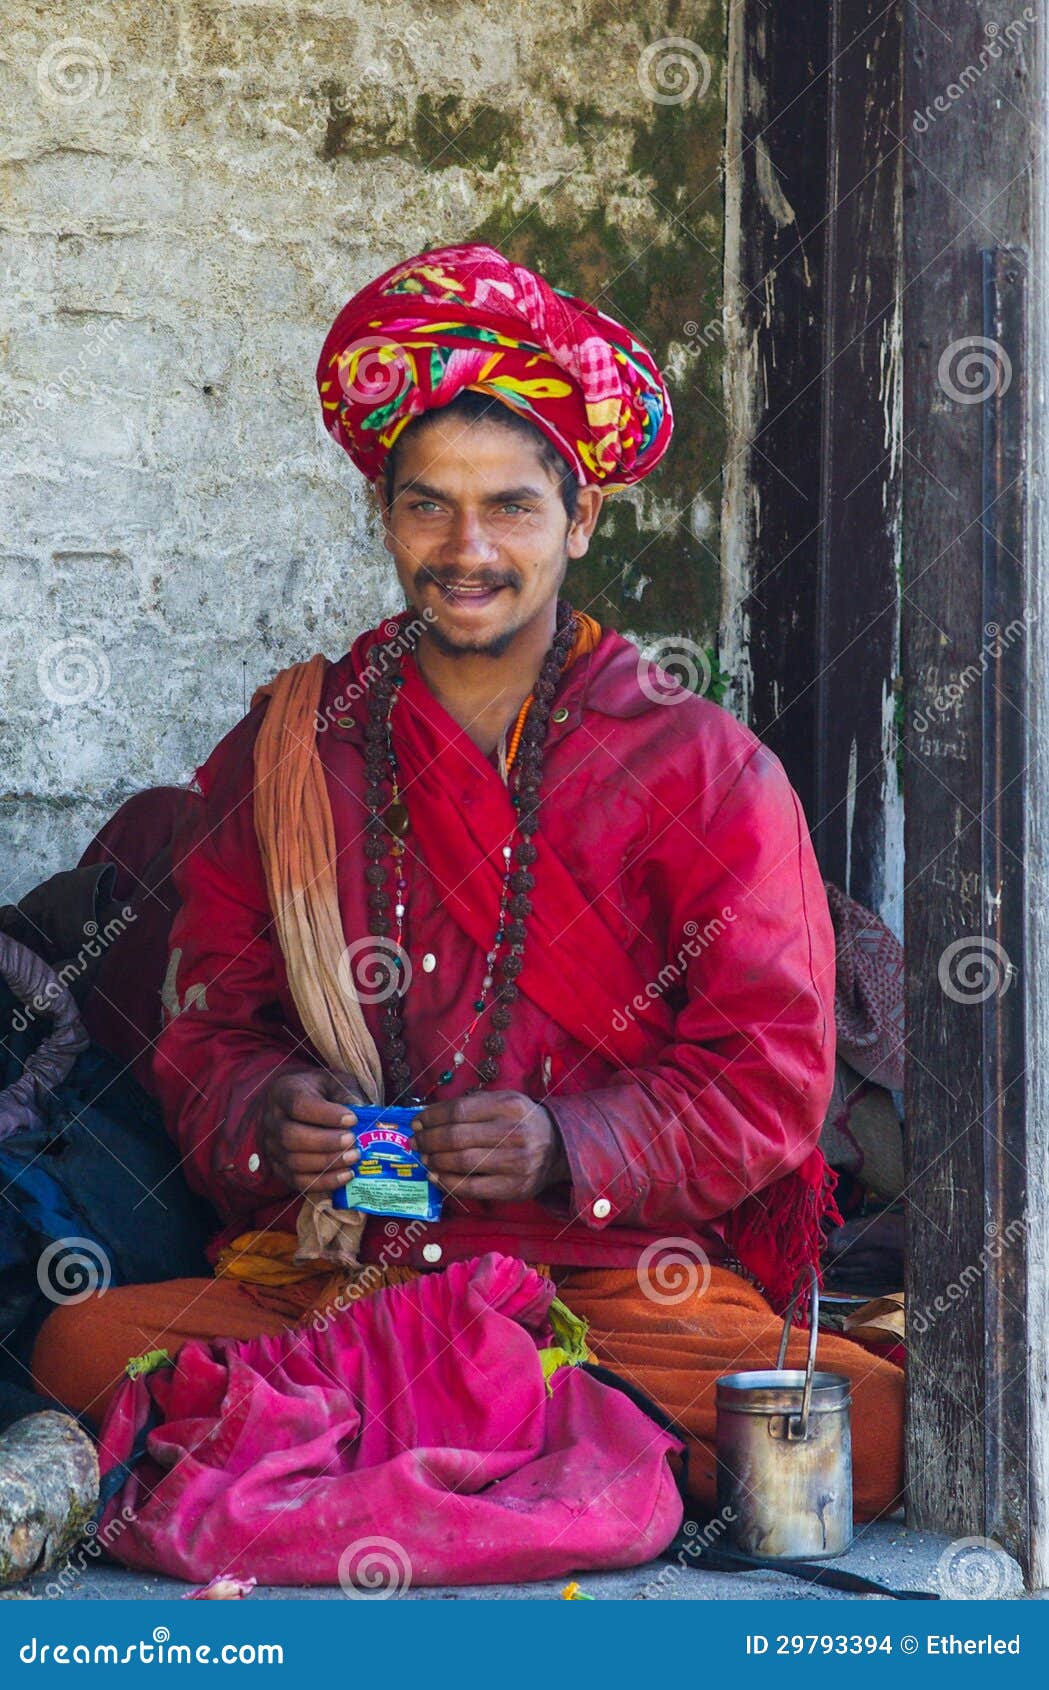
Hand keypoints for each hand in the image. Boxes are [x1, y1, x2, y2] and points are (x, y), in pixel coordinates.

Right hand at [257, 1068, 364, 1194]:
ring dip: (328, 1163)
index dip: (326, 1115)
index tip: (352, 1118)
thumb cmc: (319, 1092)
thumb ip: (345, 1093)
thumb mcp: (332, 1082)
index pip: (298, 1105)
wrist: (295, 1105)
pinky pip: (298, 1181)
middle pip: (291, 1137)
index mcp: (283, 1092)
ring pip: (294, 1162)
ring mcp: (272, 1147)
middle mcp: (272, 1121)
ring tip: (354, 1157)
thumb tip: (361, 1111)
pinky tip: (347, 1175)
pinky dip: (325, 1182)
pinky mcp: (280, 1168)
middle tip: (352, 1140)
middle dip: (326, 1142)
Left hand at [412, 1089, 569, 1203]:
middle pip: (457, 1137)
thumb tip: (429, 1116)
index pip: (459, 1111)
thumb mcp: (505, 1101)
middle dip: (429, 1139)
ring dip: (435, 1160)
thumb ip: (473, 1105)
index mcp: (509, 1105)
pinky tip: (435, 1176)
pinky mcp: (514, 1188)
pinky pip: (472, 1187)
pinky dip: (447, 1182)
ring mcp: (516, 1162)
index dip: (432, 1117)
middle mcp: (514, 1133)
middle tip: (416, 1141)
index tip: (417, 1121)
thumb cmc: (522, 1121)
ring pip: (462, 1162)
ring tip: (424, 1157)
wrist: (559, 1148)